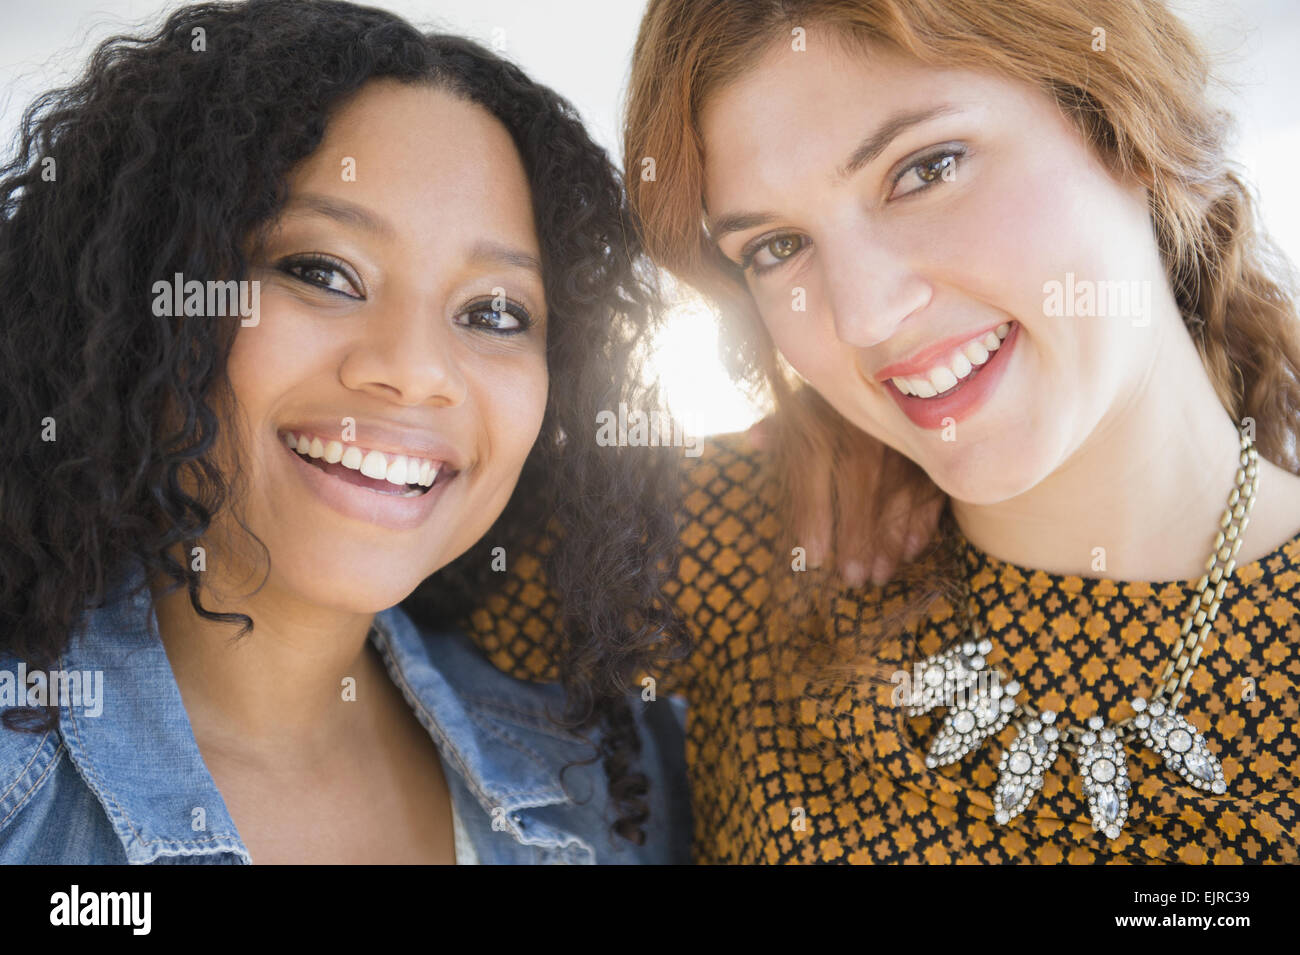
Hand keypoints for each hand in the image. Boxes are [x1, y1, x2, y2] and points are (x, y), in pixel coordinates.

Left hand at [744, 414, 942, 586]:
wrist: (891, 368)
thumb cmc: (838, 400)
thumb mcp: (807, 403)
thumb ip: (782, 425)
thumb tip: (754, 438)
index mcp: (829, 414)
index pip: (817, 464)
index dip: (813, 512)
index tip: (812, 557)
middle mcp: (868, 423)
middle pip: (860, 478)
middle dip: (857, 532)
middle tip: (852, 578)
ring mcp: (905, 434)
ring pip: (900, 486)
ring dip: (891, 535)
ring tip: (879, 576)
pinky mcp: (934, 446)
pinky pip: (932, 483)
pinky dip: (923, 518)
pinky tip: (911, 551)